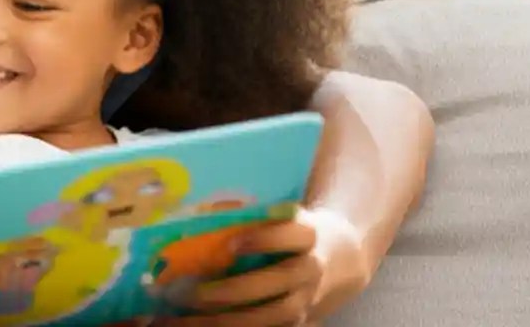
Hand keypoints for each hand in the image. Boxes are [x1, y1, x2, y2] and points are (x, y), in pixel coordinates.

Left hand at [162, 207, 368, 325]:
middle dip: (235, 290)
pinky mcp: (300, 321)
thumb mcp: (286, 217)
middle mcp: (311, 269)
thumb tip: (202, 213)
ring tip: (188, 318)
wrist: (341, 261)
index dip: (265, 239)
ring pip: (272, 316)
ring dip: (228, 320)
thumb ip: (255, 216)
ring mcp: (308, 299)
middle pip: (278, 281)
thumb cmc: (296, 233)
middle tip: (195, 292)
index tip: (232, 242)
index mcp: (309, 234)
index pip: (291, 235)